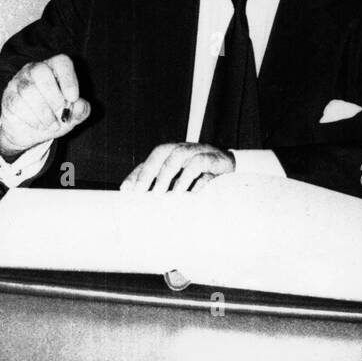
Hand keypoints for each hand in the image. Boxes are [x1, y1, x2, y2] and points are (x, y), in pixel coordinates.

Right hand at [0, 55, 89, 160]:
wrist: (29, 132)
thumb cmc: (54, 118)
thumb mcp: (71, 116)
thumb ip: (81, 110)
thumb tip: (81, 106)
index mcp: (54, 69)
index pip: (61, 62)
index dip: (69, 78)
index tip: (74, 98)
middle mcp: (35, 70)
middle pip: (41, 71)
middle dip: (53, 95)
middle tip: (61, 112)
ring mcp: (19, 82)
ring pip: (28, 89)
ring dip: (44, 111)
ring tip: (52, 124)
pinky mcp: (9, 96)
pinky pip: (17, 103)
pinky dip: (32, 118)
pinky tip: (39, 125)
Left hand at [120, 143, 234, 193]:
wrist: (235, 170)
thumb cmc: (204, 179)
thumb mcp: (184, 185)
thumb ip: (169, 192)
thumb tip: (150, 210)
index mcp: (172, 155)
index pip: (150, 161)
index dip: (137, 174)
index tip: (125, 191)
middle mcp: (182, 149)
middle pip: (161, 152)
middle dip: (148, 172)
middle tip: (140, 192)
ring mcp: (198, 151)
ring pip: (178, 154)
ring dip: (167, 173)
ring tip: (160, 193)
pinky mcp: (213, 158)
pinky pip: (199, 162)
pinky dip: (189, 176)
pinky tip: (183, 191)